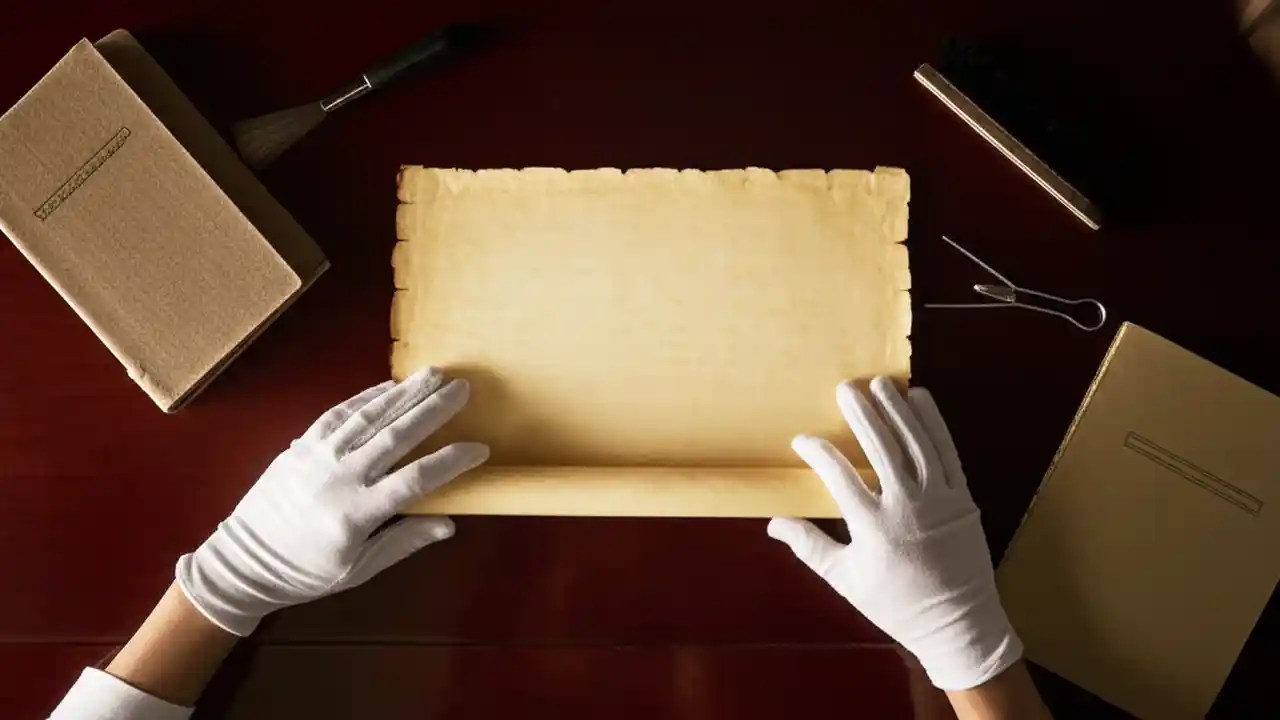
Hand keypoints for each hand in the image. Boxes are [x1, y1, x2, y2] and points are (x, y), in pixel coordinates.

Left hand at [177, 368, 488, 635]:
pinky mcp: (300, 446)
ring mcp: (316, 457)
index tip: (479, 449)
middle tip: (462, 389)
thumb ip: (404, 542)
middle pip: (396, 436)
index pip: (416, 480)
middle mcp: (338, 478)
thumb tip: (450, 524)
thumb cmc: (306, 573)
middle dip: (432, 410)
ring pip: (368, 417)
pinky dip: (366, 398)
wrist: (242, 562)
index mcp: (356, 515)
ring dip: (404, 393)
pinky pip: (338, 414)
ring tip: (434, 375)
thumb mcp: (359, 569)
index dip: (451, 462)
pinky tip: (389, 387)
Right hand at [767, 377, 1021, 689]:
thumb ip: (810, 547)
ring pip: (916, 442)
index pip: (838, 475)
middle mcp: (906, 506)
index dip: (818, 452)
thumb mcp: (846, 581)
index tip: (802, 439)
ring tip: (879, 383)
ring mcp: (939, 499)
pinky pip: (947, 451)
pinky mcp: (963, 497)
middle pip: (881, 447)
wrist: (958, 624)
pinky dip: (933, 422)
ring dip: (897, 409)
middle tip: (845, 387)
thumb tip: (773, 524)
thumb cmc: (896, 605)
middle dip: (862, 414)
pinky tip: (920, 398)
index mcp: (873, 526)